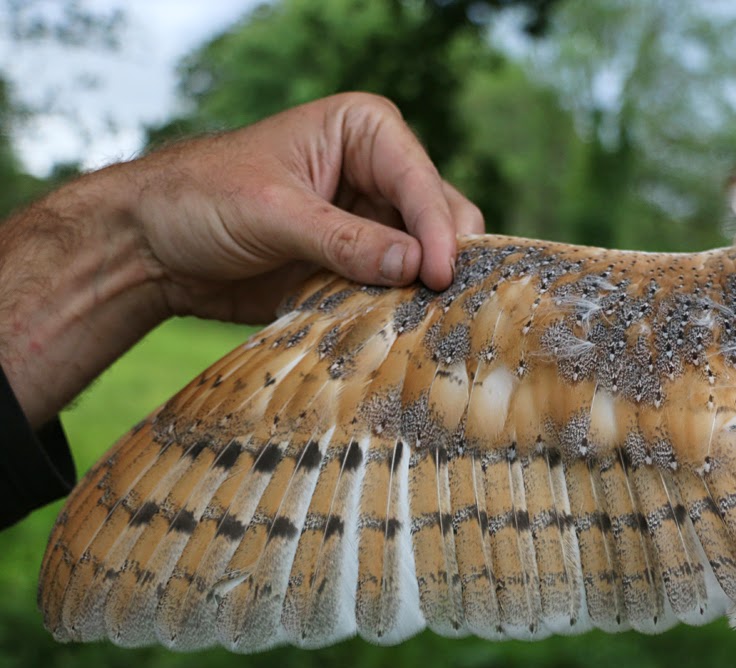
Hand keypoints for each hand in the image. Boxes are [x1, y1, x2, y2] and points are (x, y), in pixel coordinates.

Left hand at [134, 92, 483, 323]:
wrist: (152, 248)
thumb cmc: (200, 200)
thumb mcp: (273, 212)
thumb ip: (345, 240)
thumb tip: (414, 267)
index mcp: (364, 132)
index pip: (419, 179)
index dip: (436, 228)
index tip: (438, 275)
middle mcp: (378, 174)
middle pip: (440, 216)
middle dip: (443, 257)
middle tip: (440, 301)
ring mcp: (372, 224)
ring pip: (425, 257)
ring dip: (425, 288)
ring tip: (424, 319)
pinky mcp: (358, 267)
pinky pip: (397, 290)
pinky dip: (402, 309)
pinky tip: (401, 328)